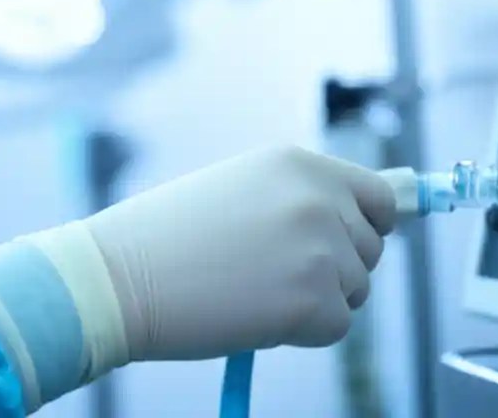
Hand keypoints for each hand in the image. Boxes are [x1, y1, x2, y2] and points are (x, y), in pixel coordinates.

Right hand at [86, 146, 396, 360]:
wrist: (120, 278)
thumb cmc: (170, 237)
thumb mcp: (242, 189)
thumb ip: (301, 198)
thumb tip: (364, 224)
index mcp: (301, 165)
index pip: (377, 197)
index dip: (368, 225)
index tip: (351, 244)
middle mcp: (320, 199)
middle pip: (370, 249)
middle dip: (336, 269)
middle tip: (275, 276)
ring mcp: (321, 250)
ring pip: (355, 290)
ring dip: (317, 300)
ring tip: (254, 290)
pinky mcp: (313, 301)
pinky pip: (337, 327)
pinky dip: (304, 333)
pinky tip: (255, 315)